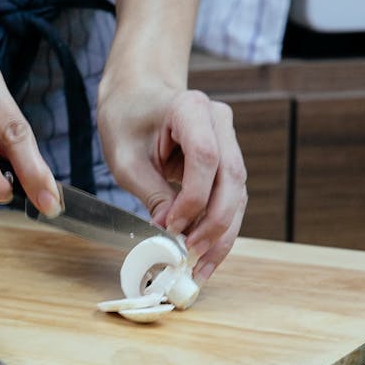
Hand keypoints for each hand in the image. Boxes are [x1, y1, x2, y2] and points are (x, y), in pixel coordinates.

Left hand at [96, 82, 246, 282]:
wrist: (137, 97)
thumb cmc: (127, 122)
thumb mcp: (127, 159)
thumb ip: (152, 193)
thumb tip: (169, 233)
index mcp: (191, 108)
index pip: (206, 157)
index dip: (193, 197)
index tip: (172, 226)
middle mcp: (219, 121)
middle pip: (232, 178)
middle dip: (214, 223)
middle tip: (191, 255)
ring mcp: (229, 140)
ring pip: (238, 193)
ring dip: (222, 233)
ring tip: (200, 266)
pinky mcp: (227, 162)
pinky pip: (230, 198)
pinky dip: (219, 228)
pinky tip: (205, 254)